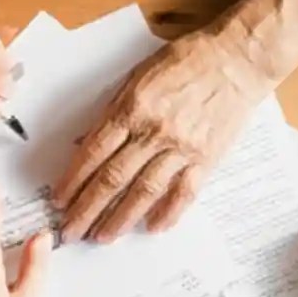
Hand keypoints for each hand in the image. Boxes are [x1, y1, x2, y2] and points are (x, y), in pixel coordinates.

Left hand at [53, 30, 270, 242]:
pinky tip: (151, 228)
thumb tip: (87, 141)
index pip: (93, 153)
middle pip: (112, 179)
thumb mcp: (139, 74)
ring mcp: (181, 149)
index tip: (59, 200)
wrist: (238, 59)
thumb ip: (114, 109)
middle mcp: (154, 132)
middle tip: (71, 232)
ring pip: (143, 192)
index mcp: (132, 108)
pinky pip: (183, 194)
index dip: (73, 181)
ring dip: (119, 218)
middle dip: (87, 209)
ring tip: (102, 237)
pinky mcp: (206, 159)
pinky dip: (167, 214)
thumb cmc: (187, 60)